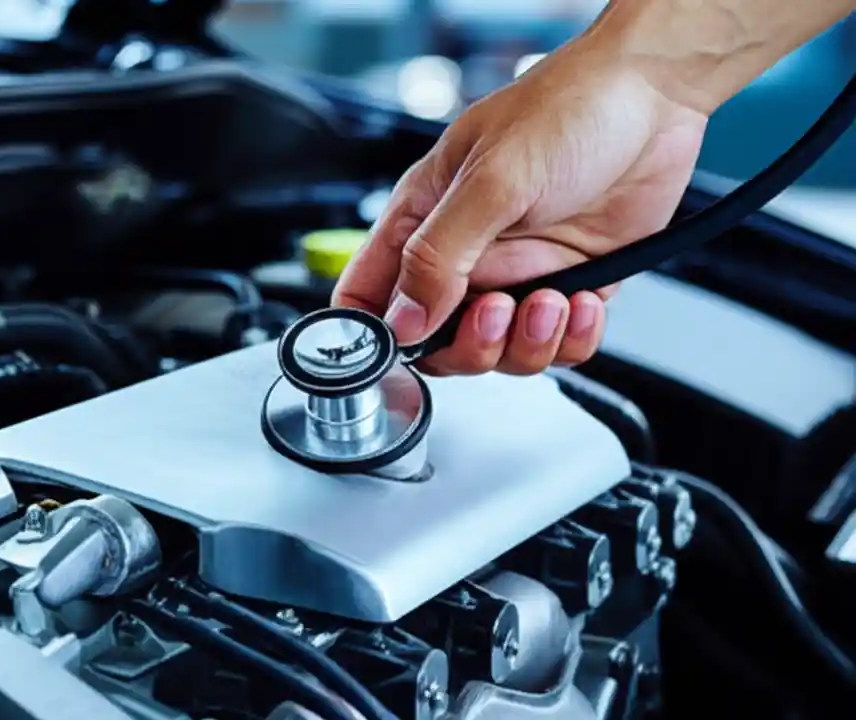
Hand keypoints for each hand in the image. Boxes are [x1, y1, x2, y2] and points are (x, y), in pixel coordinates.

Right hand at [332, 36, 707, 375]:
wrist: (656, 95)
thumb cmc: (567, 108)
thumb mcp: (491, 182)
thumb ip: (439, 257)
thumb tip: (404, 322)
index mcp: (423, 218)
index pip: (369, 294)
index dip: (374, 335)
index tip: (399, 352)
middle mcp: (465, 252)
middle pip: (437, 341)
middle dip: (467, 346)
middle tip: (497, 313)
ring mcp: (518, 271)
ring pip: (499, 352)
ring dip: (525, 343)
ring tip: (551, 300)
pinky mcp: (570, 283)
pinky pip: (559, 344)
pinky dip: (573, 337)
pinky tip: (584, 298)